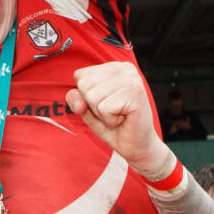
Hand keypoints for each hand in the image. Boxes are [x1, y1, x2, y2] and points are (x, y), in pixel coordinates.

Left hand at [67, 63, 169, 179]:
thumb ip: (76, 99)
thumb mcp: (88, 110)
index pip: (79, 75)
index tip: (105, 105)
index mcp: (114, 67)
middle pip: (84, 84)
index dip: (86, 97)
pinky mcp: (135, 92)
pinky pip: (104, 107)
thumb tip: (80, 102)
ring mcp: (131, 79)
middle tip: (113, 112)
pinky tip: (124, 118)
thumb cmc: (114, 126)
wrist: (137, 146)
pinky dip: (110, 119)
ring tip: (118, 115)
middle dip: (93, 105)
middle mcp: (124, 68)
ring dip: (102, 113)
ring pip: (92, 95)